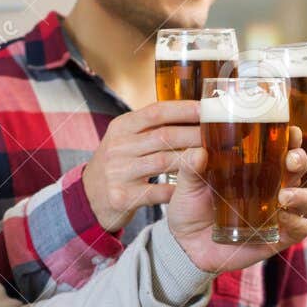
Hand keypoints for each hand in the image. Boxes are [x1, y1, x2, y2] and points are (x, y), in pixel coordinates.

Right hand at [81, 100, 202, 231]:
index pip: (155, 112)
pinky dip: (176, 189)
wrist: (90, 197)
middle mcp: (117, 147)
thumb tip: (192, 111)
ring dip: (190, 160)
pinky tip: (193, 186)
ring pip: (163, 163)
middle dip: (194, 134)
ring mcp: (118, 173)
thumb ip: (151, 126)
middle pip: (163, 136)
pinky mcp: (122, 197)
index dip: (183, 109)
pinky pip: (157, 192)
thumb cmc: (118, 164)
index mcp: (121, 127)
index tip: (206, 109)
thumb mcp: (125, 139)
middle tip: (216, 134)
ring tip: (211, 157)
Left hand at [166, 126, 306, 271]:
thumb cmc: (191, 208)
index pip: (279, 146)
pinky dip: (297, 223)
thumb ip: (190, 167)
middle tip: (290, 160)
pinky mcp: (278, 236)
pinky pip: (300, 228)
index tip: (290, 130)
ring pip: (306, 198)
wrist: (187, 245)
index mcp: (254, 167)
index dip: (291, 136)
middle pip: (298, 167)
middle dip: (300, 160)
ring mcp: (277, 211)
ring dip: (301, 194)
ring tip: (284, 196)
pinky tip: (283, 219)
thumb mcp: (187, 185)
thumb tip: (199, 152)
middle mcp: (271, 186)